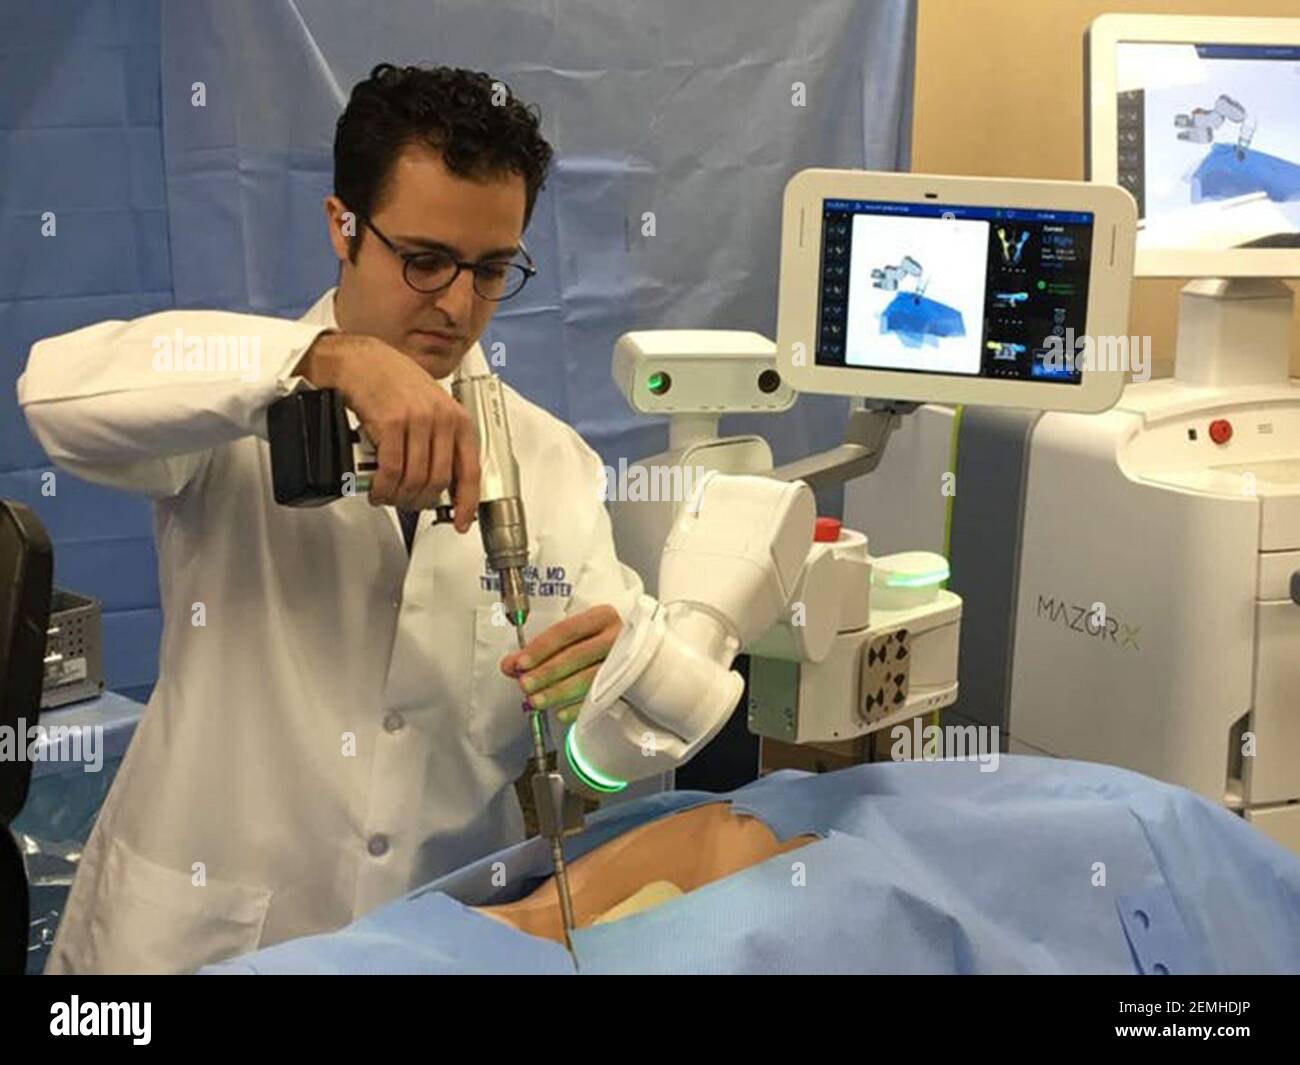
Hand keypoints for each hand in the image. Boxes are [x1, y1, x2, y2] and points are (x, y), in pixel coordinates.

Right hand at [296, 332, 480, 529]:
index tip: (460, 522)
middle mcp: (442, 420)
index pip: (470, 471)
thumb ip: (441, 442)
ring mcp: (417, 421)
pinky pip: (391, 471)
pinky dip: (383, 488)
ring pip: (414, 480)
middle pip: (438, 481)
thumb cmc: (395, 384)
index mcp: (458, 420)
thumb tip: (444, 483)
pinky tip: (377, 490)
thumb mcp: (431, 409)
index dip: (466, 502)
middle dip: (420, 501)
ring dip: (398, 497)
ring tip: (387, 496)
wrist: (362, 360)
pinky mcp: (391, 424)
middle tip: (407, 503)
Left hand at [499, 605, 622, 723]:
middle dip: (546, 673)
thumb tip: (510, 665)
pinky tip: (560, 713)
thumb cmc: (597, 643)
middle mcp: (616, 637)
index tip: (521, 663)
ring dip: (557, 692)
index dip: (541, 648)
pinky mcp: (628, 685)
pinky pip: (600, 700)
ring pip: (588, 678)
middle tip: (524, 685)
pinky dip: (578, 708)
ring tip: (536, 701)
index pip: (566, 631)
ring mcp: (624, 662)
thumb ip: (539, 651)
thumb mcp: (570, 640)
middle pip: (576, 655)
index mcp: (602, 617)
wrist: (637, 657)